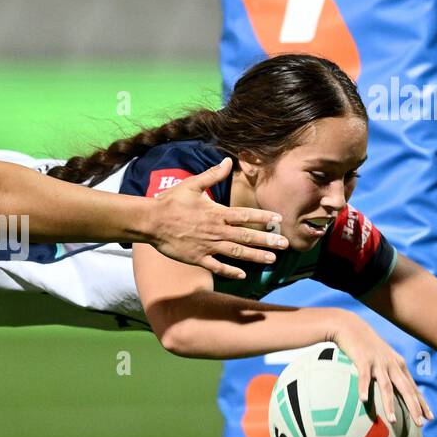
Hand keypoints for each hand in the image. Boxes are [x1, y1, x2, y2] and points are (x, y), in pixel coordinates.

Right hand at [150, 158, 288, 278]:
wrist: (151, 221)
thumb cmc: (171, 202)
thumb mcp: (192, 185)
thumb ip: (213, 175)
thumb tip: (228, 161)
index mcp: (216, 213)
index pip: (245, 215)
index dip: (263, 218)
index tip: (278, 220)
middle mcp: (216, 231)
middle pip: (246, 237)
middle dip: (267, 241)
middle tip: (285, 245)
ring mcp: (207, 246)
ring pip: (236, 253)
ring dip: (255, 256)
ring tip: (272, 259)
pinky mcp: (197, 258)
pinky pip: (217, 267)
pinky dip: (230, 271)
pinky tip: (243, 275)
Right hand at [331, 311, 432, 426]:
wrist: (351, 326)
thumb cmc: (366, 344)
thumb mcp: (383, 356)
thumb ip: (389, 371)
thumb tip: (392, 389)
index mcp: (398, 365)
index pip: (413, 387)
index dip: (422, 403)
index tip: (429, 417)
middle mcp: (392, 365)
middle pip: (406, 389)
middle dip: (414, 407)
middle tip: (420, 424)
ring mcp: (378, 363)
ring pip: (386, 387)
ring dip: (390, 405)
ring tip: (393, 421)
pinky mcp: (363, 360)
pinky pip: (364, 377)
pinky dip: (365, 388)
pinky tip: (364, 400)